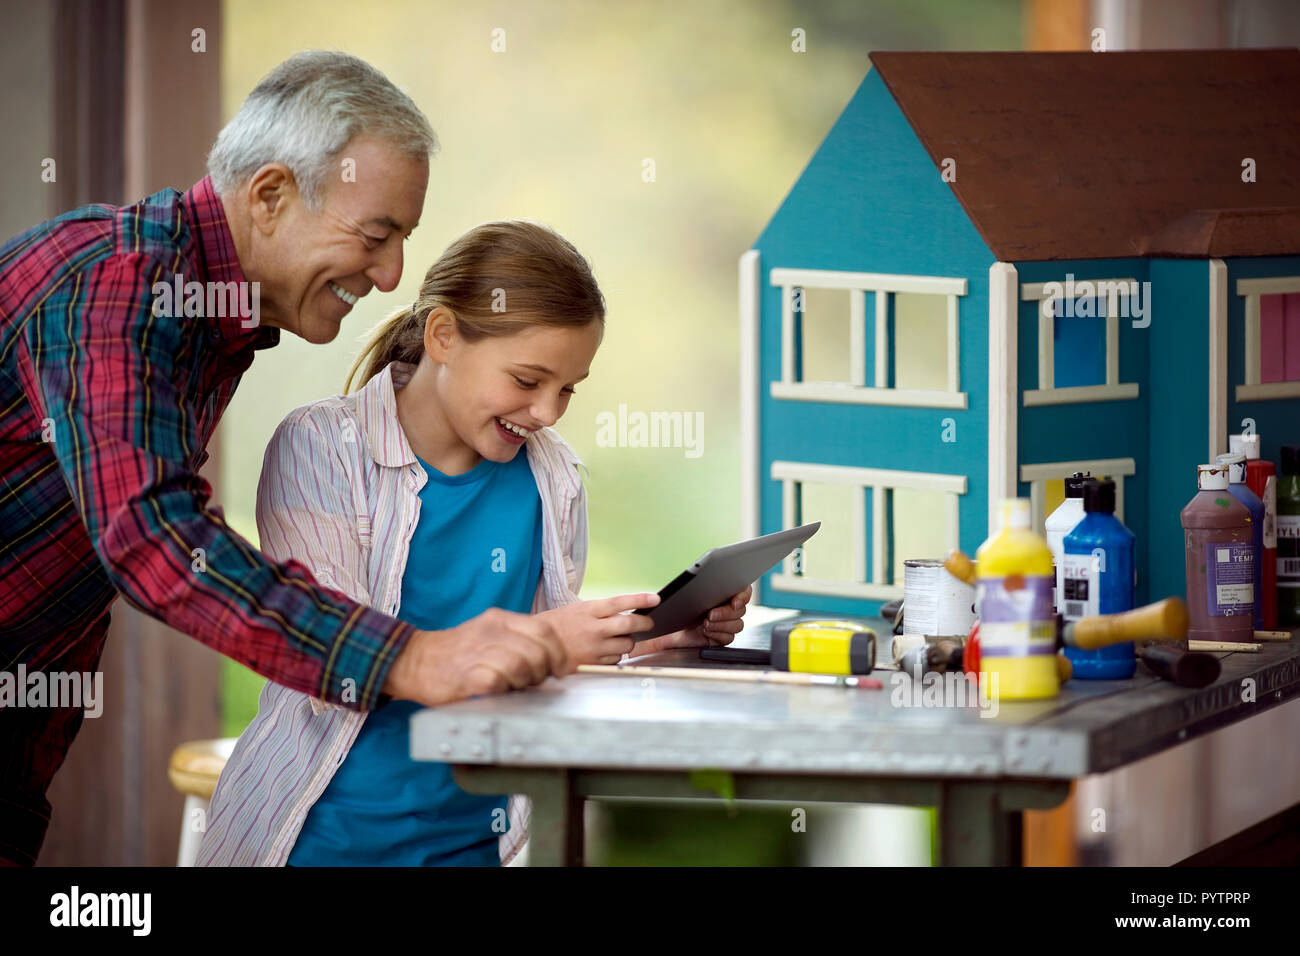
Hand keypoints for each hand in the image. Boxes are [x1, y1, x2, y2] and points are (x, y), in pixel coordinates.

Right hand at [382, 607, 571, 705]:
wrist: (413, 660)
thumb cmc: (457, 653)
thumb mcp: (490, 635)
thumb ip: (519, 642)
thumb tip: (551, 662)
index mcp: (501, 620)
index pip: (545, 631)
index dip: (559, 653)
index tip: (561, 670)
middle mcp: (492, 631)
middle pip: (539, 651)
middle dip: (544, 672)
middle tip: (534, 682)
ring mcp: (478, 652)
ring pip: (522, 665)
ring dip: (525, 682)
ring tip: (514, 687)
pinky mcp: (467, 675)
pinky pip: (498, 681)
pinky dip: (504, 689)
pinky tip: (497, 691)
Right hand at [536, 592, 661, 664]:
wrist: (538, 646)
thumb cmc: (558, 626)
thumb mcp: (578, 610)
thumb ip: (601, 612)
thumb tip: (626, 613)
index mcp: (589, 610)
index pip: (620, 602)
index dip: (640, 600)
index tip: (655, 599)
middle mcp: (594, 628)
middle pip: (629, 624)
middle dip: (644, 624)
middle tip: (648, 623)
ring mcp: (595, 647)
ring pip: (627, 645)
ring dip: (628, 641)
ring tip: (618, 639)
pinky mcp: (594, 663)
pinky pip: (616, 660)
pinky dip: (616, 656)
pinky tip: (606, 652)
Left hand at [643, 583, 752, 653]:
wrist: (667, 630)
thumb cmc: (675, 609)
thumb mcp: (683, 594)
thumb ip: (693, 587)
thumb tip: (694, 583)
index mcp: (723, 592)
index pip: (744, 591)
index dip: (743, 596)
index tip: (735, 602)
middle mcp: (727, 607)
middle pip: (740, 610)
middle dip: (726, 612)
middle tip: (710, 614)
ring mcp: (726, 623)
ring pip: (737, 625)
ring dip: (721, 624)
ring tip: (705, 623)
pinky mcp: (721, 637)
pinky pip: (728, 637)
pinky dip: (717, 634)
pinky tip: (706, 632)